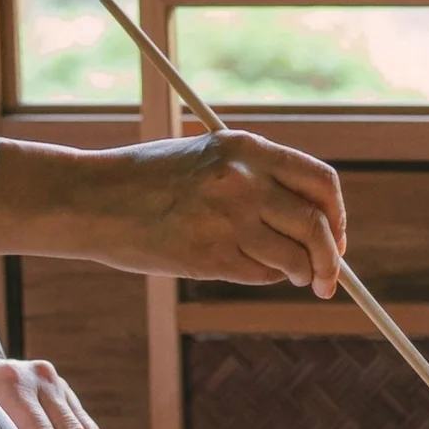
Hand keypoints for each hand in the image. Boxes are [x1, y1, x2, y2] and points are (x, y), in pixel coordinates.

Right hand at [0, 131, 346, 298]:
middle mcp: (245, 181)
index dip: (336, 215)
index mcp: (247, 149)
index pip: (321, 182)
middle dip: (331, 259)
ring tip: (294, 277)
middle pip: (318, 227)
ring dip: (302, 275)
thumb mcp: (209, 159)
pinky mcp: (213, 256)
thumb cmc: (150, 182)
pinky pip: (262, 276)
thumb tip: (314, 220)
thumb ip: (258, 179)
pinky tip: (246, 269)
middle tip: (329, 279)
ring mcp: (230, 220)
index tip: (336, 236)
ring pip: (296, 259)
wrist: (92, 199)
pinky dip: (266, 278)